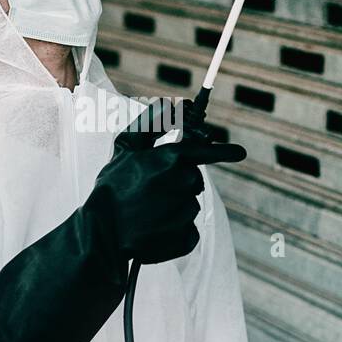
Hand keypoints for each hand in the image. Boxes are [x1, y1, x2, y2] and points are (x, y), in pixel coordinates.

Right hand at [90, 106, 245, 263]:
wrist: (102, 232)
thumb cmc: (112, 187)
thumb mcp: (126, 146)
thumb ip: (153, 122)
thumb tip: (175, 104)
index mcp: (172, 159)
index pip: (207, 151)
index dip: (225, 151)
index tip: (239, 152)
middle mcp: (184, 183)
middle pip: (192, 179)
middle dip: (176, 182)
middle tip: (150, 190)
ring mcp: (187, 212)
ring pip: (189, 203)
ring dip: (173, 206)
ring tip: (147, 211)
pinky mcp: (186, 237)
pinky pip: (188, 229)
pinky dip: (174, 229)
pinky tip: (154, 229)